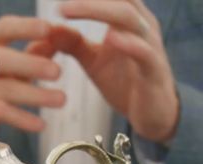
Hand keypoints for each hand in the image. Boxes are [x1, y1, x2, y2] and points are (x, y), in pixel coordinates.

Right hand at [0, 16, 66, 137]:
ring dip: (35, 95)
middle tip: (58, 72)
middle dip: (30, 65)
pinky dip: (22, 118)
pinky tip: (41, 125)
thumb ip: (35, 52)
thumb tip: (60, 36)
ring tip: (61, 100)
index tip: (49, 29)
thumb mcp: (13, 67)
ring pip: (3, 89)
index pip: (3, 29)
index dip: (25, 28)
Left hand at [40, 0, 178, 143]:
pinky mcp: (154, 71)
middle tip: (58, 2)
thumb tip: (48, 28)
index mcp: (128, 19)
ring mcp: (150, 46)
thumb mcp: (93, 61)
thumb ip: (73, 43)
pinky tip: (110, 37)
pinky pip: (144, 53)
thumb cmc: (124, 81)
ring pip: (128, 18)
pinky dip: (129, 43)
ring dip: (97, 10)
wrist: (153, 113)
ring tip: (66, 10)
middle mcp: (142, 25)